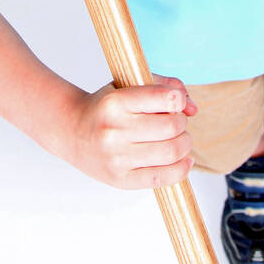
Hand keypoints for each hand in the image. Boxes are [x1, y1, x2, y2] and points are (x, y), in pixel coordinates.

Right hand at [64, 72, 198, 189]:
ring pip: (172, 152)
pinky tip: (183, 160)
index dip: (178, 100)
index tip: (175, 102)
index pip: (164, 98)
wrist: (71, 131)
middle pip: (172, 127)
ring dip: (185, 144)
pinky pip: (162, 178)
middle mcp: (114, 130)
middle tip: (176, 122)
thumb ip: (165, 87)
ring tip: (178, 140)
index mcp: (115, 102)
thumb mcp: (129, 85)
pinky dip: (182, 169)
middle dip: (182, 123)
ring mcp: (116, 157)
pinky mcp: (120, 179)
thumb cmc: (106, 107)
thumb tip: (193, 108)